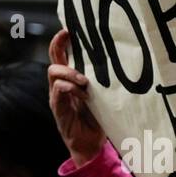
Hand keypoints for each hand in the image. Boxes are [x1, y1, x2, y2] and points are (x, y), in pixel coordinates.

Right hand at [47, 29, 105, 166]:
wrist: (91, 146)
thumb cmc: (99, 120)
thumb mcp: (104, 97)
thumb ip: (104, 83)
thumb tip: (122, 66)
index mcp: (71, 80)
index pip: (61, 56)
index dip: (61, 42)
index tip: (69, 29)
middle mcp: (61, 86)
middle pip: (54, 61)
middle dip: (62, 53)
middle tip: (80, 60)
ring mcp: (57, 97)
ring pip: (53, 74)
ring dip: (69, 74)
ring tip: (84, 82)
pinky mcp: (58, 110)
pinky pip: (57, 92)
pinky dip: (68, 89)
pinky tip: (81, 94)